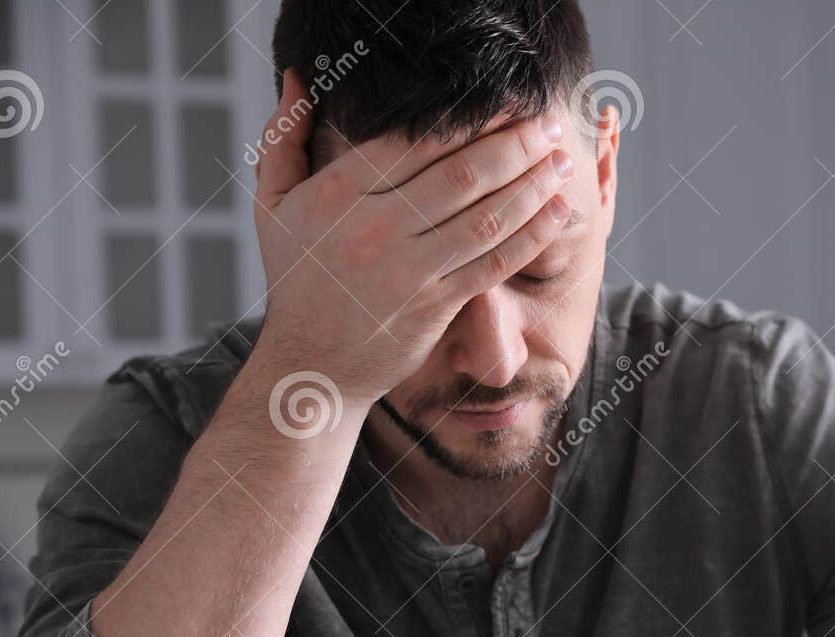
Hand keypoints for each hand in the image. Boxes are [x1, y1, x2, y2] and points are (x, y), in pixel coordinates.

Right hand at [251, 70, 574, 398]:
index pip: (415, 142)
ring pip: (486, 217)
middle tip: (548, 123)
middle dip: (515, 145)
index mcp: (338, 193)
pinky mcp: (436, 306)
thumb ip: (283, 137)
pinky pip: (494, 263)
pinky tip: (558, 211)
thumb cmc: (296, 278)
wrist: (312, 363)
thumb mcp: (272, 205)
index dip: (469, 119)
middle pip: (462, 175)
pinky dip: (532, 235)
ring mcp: (409, 270)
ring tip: (562, 161)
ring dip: (533, 186)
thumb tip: (300, 76)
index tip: (505, 102)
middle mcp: (375, 228)